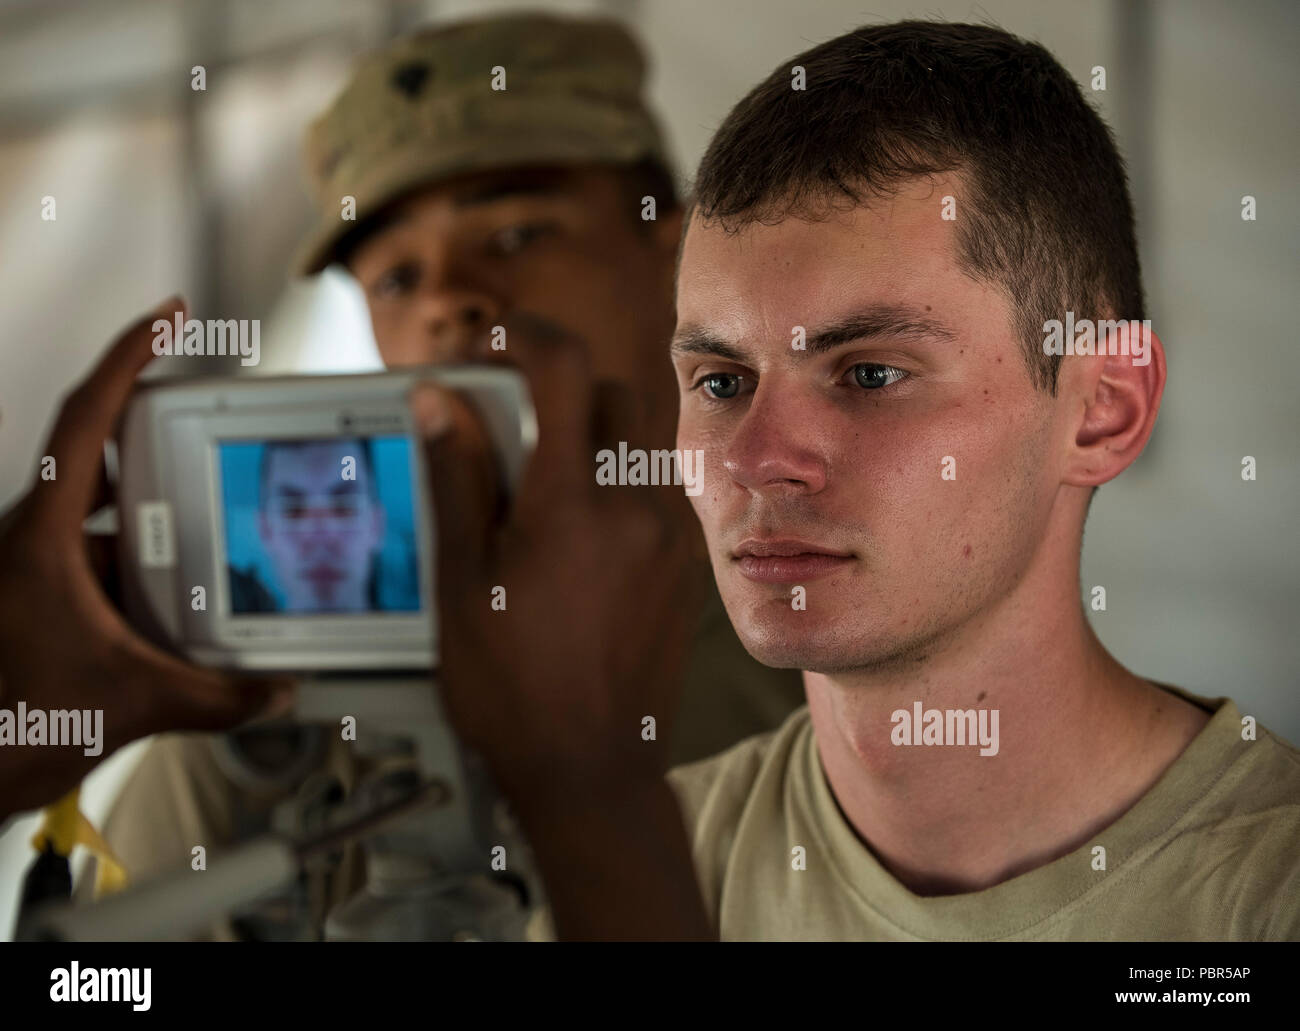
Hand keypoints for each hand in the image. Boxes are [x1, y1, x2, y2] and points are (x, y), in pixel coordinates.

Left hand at [0, 298, 292, 820]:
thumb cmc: (3, 725)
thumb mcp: (133, 702)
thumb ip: (218, 697)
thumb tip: (272, 689)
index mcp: (43, 536)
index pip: (87, 418)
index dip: (130, 356)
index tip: (168, 319)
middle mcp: (35, 540)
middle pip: (107, 455)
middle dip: (166, 440)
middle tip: (216, 426)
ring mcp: (39, 567)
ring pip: (110, 516)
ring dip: (160, 519)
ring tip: (215, 528)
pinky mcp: (47, 597)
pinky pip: (106, 559)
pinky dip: (147, 568)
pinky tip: (182, 599)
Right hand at [413, 313, 698, 803]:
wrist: (592, 767)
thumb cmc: (517, 692)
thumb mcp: (461, 584)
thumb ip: (457, 480)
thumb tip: (440, 402)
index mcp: (571, 508)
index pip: (564, 370)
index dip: (525, 334)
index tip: (497, 340)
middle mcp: (635, 510)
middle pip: (612, 392)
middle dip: (560, 384)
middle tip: (509, 417)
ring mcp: (669, 537)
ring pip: (638, 441)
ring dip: (591, 434)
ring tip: (539, 482)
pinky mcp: (684, 564)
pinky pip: (653, 489)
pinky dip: (614, 480)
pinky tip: (574, 529)